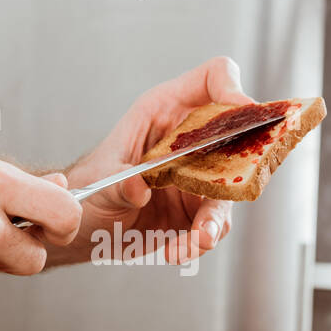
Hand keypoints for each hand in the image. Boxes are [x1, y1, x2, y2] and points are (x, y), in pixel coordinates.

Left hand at [57, 56, 253, 264]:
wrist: (86, 227)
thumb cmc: (90, 186)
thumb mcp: (99, 179)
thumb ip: (117, 183)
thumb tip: (138, 188)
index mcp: (167, 110)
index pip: (213, 78)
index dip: (233, 87)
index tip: (244, 111)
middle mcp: (191, 139)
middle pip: (240, 134)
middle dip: (244, 164)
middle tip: (227, 188)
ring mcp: (201, 174)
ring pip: (233, 189)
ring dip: (216, 219)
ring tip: (197, 241)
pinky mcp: (200, 209)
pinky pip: (215, 224)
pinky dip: (201, 241)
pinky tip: (176, 252)